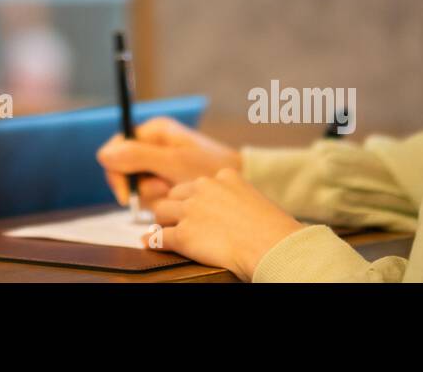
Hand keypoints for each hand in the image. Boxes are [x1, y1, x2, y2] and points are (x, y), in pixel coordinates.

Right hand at [96, 115, 240, 207]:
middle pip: (125, 169)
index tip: (125, 196)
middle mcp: (153, 144)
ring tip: (176, 190)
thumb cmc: (210, 169)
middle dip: (142, 186)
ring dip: (155, 194)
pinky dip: (163, 199)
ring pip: (138, 185)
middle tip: (164, 189)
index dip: (117, 173)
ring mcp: (160, 162)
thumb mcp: (173, 163)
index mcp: (153, 130)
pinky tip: (178, 196)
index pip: (116, 148)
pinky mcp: (167, 178)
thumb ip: (138, 157)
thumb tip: (102, 154)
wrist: (240, 184)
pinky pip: (152, 193)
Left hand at [145, 168, 304, 279]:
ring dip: (164, 222)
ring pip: (162, 212)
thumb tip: (228, 212)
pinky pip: (159, 236)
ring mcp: (191, 211)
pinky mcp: (183, 234)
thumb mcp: (254, 199)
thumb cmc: (273, 229)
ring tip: (165, 231)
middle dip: (175, 207)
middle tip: (177, 220)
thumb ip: (234, 197)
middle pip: (175, 194)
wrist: (273, 246)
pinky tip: (149, 243)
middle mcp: (203, 188)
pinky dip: (153, 241)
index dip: (194, 197)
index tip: (194, 207)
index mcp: (223, 176)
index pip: (198, 183)